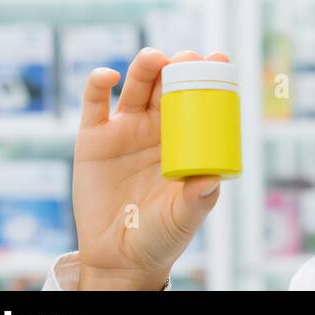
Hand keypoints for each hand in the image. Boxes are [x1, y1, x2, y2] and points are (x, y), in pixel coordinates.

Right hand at [71, 49, 229, 289]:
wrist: (119, 256)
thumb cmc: (161, 236)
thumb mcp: (184, 217)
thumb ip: (198, 200)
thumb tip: (211, 180)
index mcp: (186, 141)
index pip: (201, 101)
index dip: (210, 78)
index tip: (220, 60)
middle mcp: (157, 129)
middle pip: (168, 86)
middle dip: (179, 66)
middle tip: (188, 57)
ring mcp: (125, 130)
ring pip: (136, 87)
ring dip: (145, 67)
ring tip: (154, 59)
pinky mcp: (93, 138)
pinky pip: (94, 104)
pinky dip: (97, 84)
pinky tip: (107, 76)